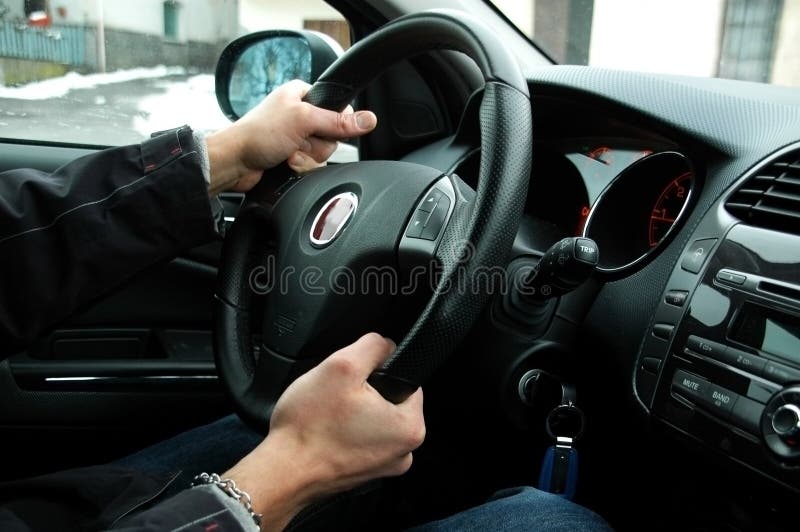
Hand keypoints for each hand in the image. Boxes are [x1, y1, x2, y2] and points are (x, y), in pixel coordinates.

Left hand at [205, 80, 377, 194]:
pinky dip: (300, 167)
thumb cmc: (257, 134)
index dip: (336, 123)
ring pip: (322, 154)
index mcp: (302, 94)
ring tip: (287, 154)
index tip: (322, 128)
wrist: (235, 163)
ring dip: (306, 158)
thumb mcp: (303, 120)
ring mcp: (295, 137)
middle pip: (332, 135)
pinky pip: (311, 166)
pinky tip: (285, 163)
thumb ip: (338, 122)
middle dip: (315, 145)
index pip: (339, 108)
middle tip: (297, 141)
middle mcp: (299, 114)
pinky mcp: (291, 156)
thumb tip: (369, 119)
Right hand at [222, 333, 424, 530]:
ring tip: (329, 415)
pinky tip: (326, 431)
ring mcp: (383, 466)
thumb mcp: (342, 366)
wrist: (281, 472)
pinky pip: (359, 439)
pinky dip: (344, 431)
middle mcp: (403, 452)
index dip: (378, 370)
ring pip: (372, 419)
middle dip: (364, 392)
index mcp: (410, 427)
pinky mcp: (362, 472)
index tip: (354, 380)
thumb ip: (373, 346)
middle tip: (336, 397)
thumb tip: (386, 344)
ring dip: (353, 411)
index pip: (407, 380)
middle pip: (390, 400)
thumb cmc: (309, 428)